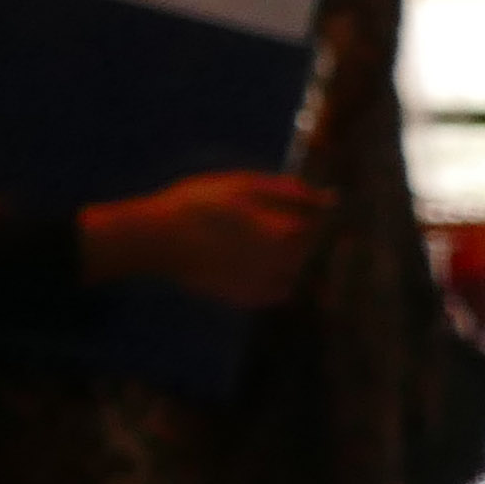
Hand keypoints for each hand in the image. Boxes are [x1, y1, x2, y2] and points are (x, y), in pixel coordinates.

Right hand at [81, 170, 333, 307]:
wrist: (157, 239)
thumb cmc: (200, 203)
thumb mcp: (244, 184)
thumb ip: (289, 191)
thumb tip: (327, 196)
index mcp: (285, 232)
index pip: (322, 226)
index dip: (315, 216)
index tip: (305, 209)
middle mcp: (282, 263)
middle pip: (312, 251)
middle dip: (303, 237)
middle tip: (274, 223)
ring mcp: (265, 284)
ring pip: (298, 273)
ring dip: (292, 260)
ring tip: (263, 243)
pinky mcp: (247, 299)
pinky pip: (279, 292)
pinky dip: (277, 279)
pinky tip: (256, 263)